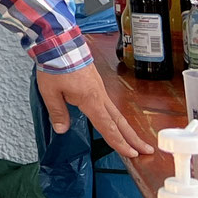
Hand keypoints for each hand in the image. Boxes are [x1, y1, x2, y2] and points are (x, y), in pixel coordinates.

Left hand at [37, 62, 155, 157]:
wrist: (60, 43)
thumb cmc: (56, 66)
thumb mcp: (50, 92)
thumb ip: (57, 111)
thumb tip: (62, 129)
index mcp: (91, 100)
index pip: (107, 127)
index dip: (119, 142)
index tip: (131, 154)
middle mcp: (100, 96)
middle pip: (119, 122)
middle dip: (133, 138)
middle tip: (147, 151)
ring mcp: (100, 89)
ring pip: (116, 113)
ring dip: (126, 128)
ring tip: (135, 141)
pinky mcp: (96, 84)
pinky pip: (109, 105)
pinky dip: (116, 117)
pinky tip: (115, 121)